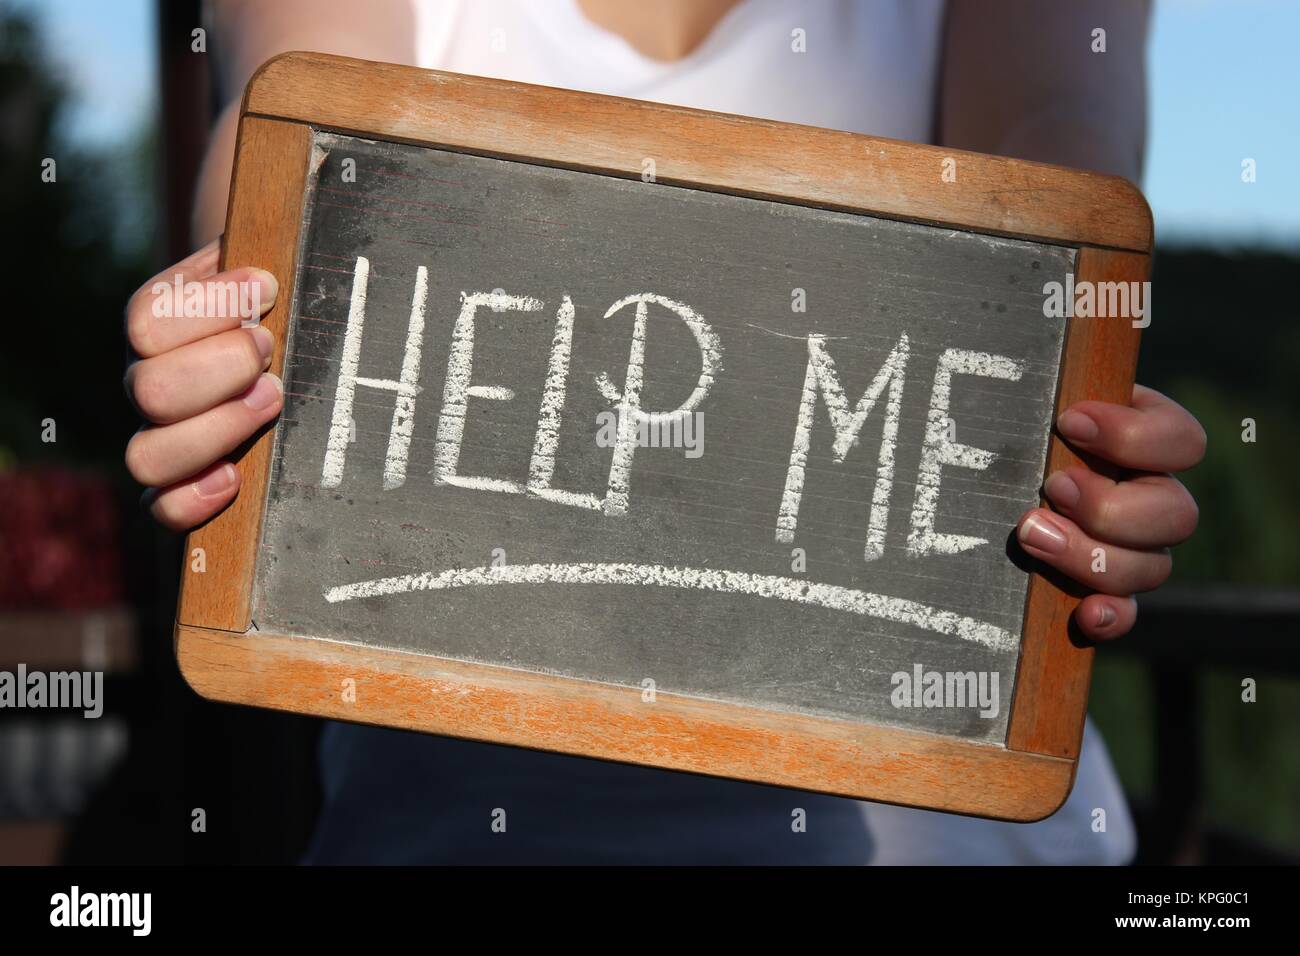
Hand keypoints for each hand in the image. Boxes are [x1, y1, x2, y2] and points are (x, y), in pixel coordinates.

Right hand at [123, 239, 282, 529]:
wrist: (281, 340)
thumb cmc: (277, 298)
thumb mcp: (265, 258)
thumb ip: (259, 243)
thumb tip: (275, 233)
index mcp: (156, 326)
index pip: (148, 320)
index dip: (211, 306)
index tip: (268, 287)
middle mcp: (148, 383)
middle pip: (149, 391)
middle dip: (222, 368)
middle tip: (270, 349)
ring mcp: (161, 435)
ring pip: (148, 456)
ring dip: (217, 430)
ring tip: (272, 397)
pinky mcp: (183, 482)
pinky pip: (163, 508)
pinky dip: (194, 499)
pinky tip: (235, 476)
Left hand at [1016, 385, 1204, 640]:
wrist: (974, 487)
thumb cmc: (1011, 434)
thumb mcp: (1032, 408)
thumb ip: (1048, 401)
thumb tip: (1053, 407)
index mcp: (1145, 444)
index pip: (1182, 442)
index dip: (1132, 436)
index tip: (1068, 422)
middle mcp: (1152, 498)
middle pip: (1176, 515)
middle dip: (1109, 506)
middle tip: (1052, 487)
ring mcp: (1135, 548)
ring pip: (1153, 567)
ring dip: (1093, 556)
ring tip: (1033, 533)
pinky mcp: (1106, 588)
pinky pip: (1126, 613)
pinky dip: (1110, 616)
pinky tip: (1085, 613)